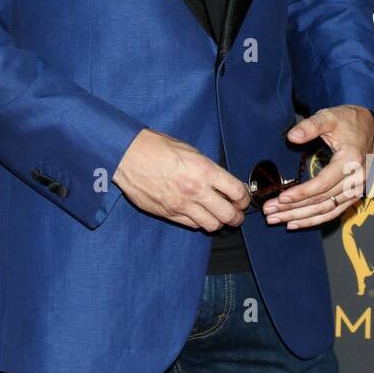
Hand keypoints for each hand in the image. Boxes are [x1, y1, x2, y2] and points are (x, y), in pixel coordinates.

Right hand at [113, 128, 248, 232]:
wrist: (128, 156)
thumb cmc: (157, 147)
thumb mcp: (190, 150)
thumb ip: (208, 168)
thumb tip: (221, 181)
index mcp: (204, 170)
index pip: (237, 192)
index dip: (245, 199)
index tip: (243, 199)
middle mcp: (196, 190)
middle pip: (228, 214)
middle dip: (237, 217)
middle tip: (236, 214)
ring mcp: (182, 205)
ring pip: (212, 225)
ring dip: (219, 222)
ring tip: (218, 217)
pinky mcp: (168, 213)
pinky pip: (192, 224)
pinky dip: (199, 222)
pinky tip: (198, 215)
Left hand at [263, 105, 373, 229]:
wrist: (367, 125)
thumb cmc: (346, 121)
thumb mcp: (328, 117)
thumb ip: (310, 126)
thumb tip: (292, 137)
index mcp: (351, 161)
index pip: (323, 183)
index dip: (302, 193)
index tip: (281, 198)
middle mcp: (356, 179)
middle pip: (322, 200)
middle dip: (294, 208)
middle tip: (269, 211)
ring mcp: (356, 190)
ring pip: (326, 210)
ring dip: (300, 217)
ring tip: (276, 219)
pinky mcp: (352, 195)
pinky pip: (333, 212)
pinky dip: (314, 220)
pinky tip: (295, 223)